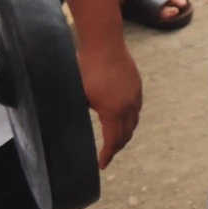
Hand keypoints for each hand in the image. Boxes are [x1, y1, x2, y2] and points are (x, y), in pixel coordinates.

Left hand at [77, 41, 141, 168]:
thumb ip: (79, 115)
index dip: (108, 156)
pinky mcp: (137, 85)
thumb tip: (70, 130)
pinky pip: (136, 109)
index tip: (101, 165)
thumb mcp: (78, 96)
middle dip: (117, 147)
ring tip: (114, 139)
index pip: (114, 141)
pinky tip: (120, 117)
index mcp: (113, 111)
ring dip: (125, 133)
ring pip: (134, 122)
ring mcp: (135, 94)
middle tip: (107, 155)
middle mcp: (129, 105)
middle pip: (127, 134)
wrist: (104, 43)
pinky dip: (129, 119)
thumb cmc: (87, 68)